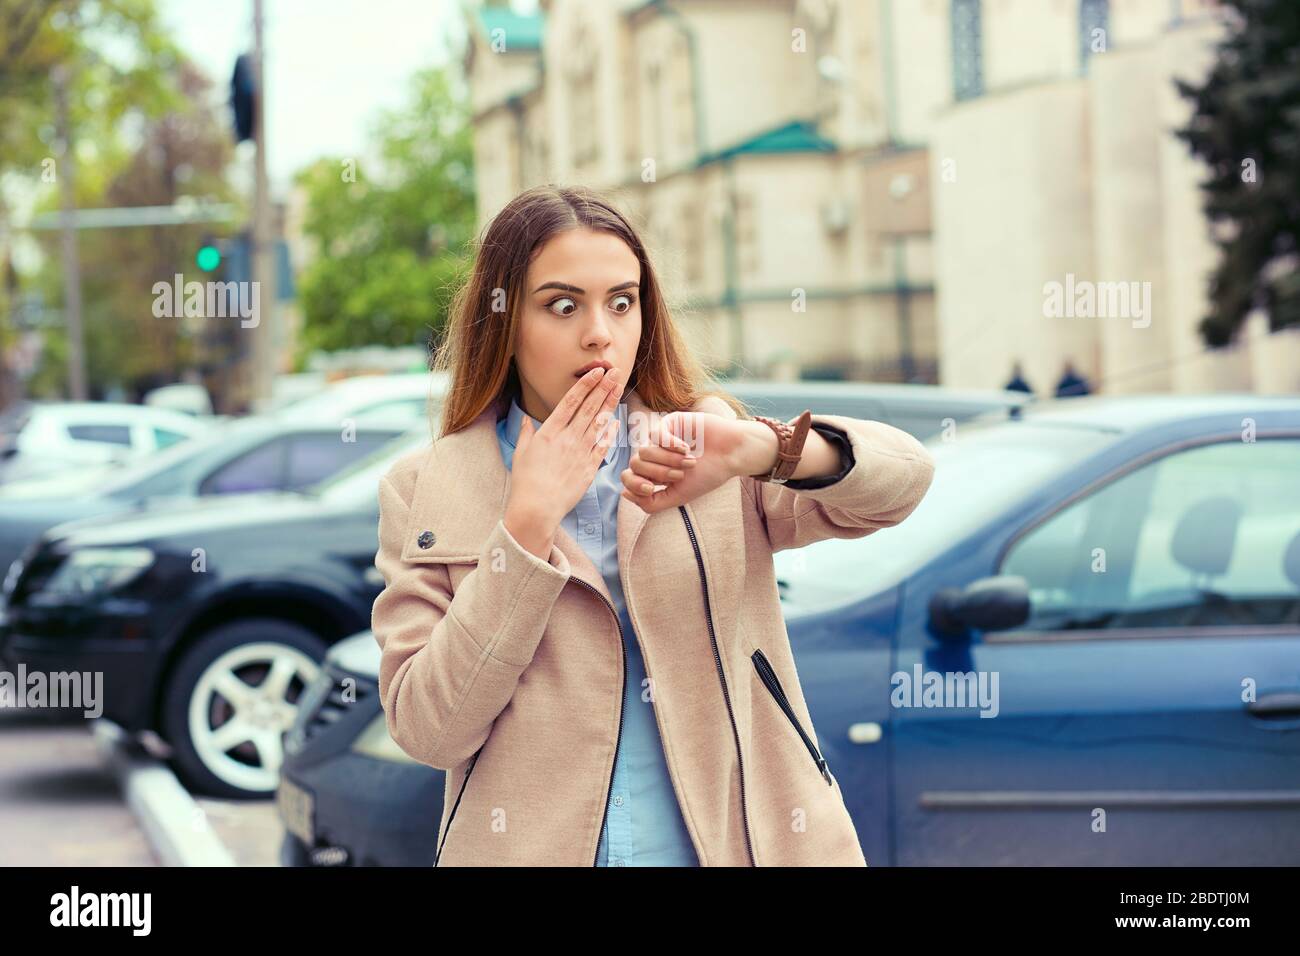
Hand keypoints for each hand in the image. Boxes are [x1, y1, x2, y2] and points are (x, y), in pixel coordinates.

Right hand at [505, 366, 623, 534]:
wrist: (537, 507)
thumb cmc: (525, 482)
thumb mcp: (521, 453)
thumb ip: (526, 434)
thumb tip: (526, 421)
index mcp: (549, 432)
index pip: (570, 402)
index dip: (585, 385)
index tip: (596, 373)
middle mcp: (567, 438)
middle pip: (589, 407)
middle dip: (603, 388)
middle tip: (615, 372)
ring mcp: (580, 452)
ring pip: (599, 422)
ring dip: (610, 403)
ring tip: (619, 388)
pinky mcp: (589, 468)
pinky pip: (603, 446)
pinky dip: (610, 432)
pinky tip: (617, 420)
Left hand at [619, 410, 758, 513]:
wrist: (731, 454)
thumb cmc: (708, 475)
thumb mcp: (678, 497)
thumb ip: (650, 503)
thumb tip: (624, 493)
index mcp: (654, 473)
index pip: (627, 477)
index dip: (635, 484)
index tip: (651, 489)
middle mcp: (655, 455)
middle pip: (635, 464)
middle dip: (658, 473)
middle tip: (682, 474)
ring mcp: (661, 438)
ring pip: (644, 451)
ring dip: (668, 461)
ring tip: (689, 462)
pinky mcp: (670, 422)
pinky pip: (655, 434)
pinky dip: (670, 445)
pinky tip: (687, 449)